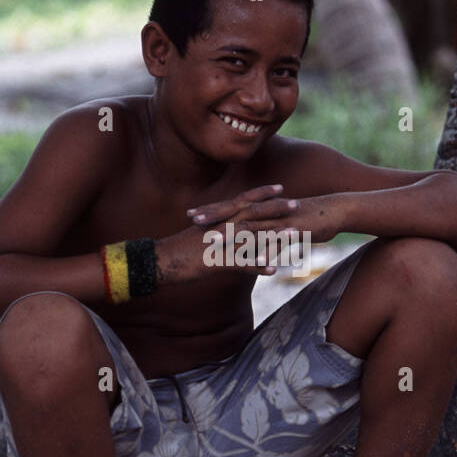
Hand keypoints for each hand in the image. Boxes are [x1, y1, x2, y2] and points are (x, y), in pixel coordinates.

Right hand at [158, 185, 298, 281]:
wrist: (159, 260)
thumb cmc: (179, 249)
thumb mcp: (200, 235)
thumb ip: (217, 229)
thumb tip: (230, 229)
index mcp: (217, 218)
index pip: (244, 200)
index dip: (263, 193)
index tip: (281, 187)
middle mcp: (220, 226)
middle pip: (253, 213)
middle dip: (276, 208)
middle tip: (297, 204)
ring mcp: (219, 243)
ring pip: (251, 237)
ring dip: (274, 235)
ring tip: (295, 234)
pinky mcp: (215, 261)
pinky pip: (240, 264)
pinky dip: (257, 266)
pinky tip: (274, 269)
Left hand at [188, 189, 345, 247]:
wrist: (337, 211)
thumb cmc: (308, 218)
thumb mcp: (282, 222)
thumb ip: (265, 228)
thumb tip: (252, 238)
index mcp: (263, 208)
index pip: (233, 207)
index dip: (212, 210)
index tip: (192, 214)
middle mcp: (268, 212)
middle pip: (236, 213)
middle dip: (214, 217)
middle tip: (192, 221)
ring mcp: (280, 221)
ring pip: (253, 228)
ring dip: (232, 236)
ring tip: (213, 243)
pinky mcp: (295, 231)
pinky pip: (278, 243)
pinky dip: (266, 253)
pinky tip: (253, 263)